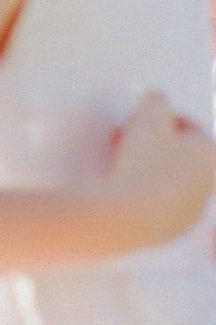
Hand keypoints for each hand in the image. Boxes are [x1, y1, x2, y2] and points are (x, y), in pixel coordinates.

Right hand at [107, 92, 215, 241]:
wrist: (128, 216)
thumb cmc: (144, 161)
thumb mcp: (149, 116)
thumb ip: (155, 99)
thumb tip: (155, 96)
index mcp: (210, 152)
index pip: (187, 125)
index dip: (157, 118)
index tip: (135, 119)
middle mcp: (207, 182)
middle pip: (178, 153)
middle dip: (149, 142)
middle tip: (122, 137)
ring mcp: (190, 208)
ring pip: (167, 178)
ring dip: (144, 165)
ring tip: (117, 161)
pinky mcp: (172, 229)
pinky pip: (156, 202)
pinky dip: (141, 191)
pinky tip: (120, 188)